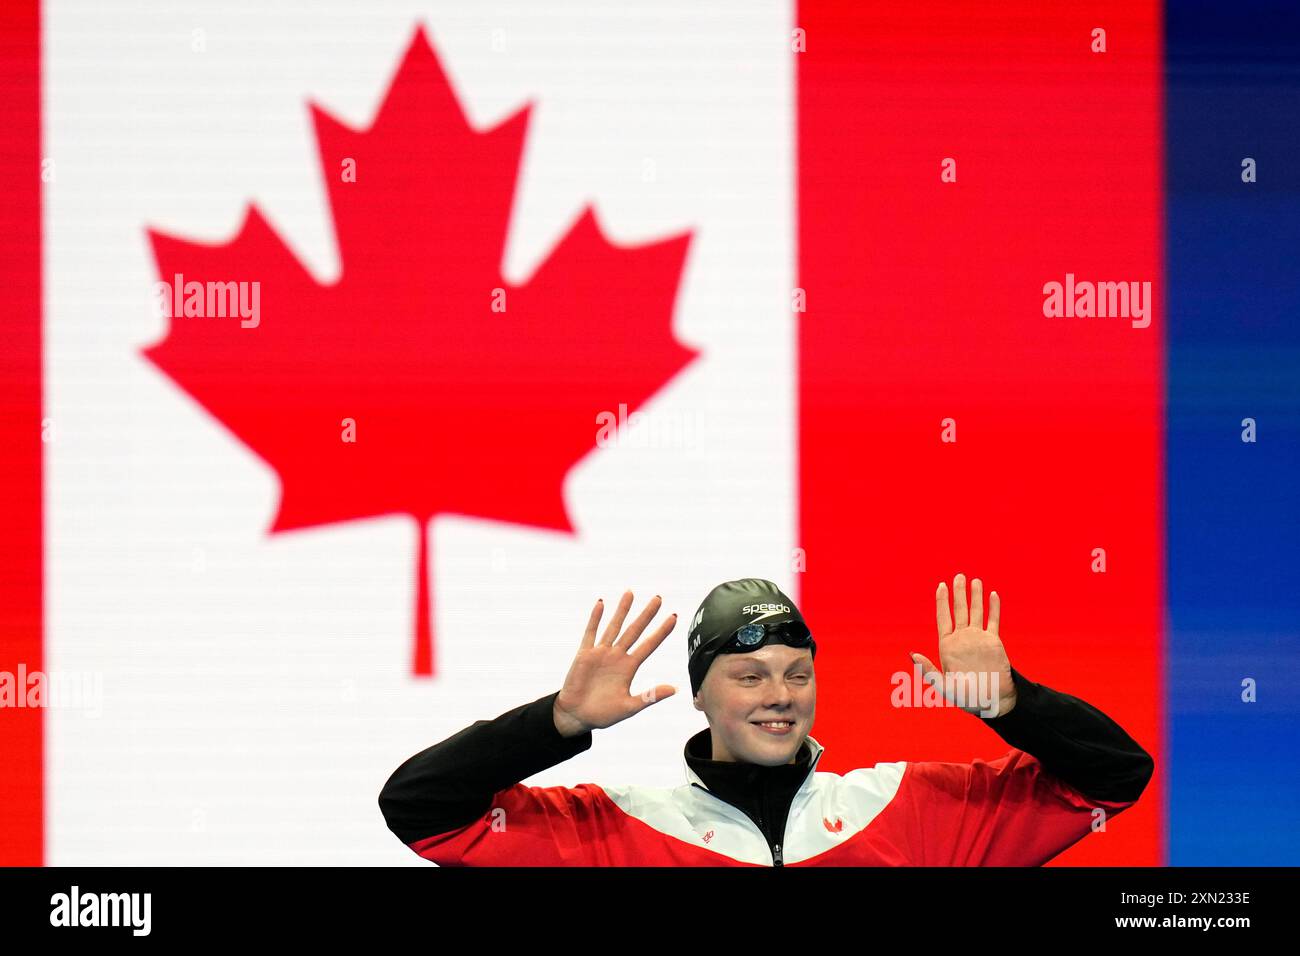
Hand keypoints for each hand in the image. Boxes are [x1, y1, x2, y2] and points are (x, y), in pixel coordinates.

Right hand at [552, 590, 677, 736]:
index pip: (649, 645)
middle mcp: (617, 656)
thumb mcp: (629, 707)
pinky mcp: (584, 654)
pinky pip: (591, 633)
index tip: (673, 617)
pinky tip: (601, 603)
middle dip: (646, 615)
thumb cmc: (603, 714)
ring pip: (614, 627)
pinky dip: (595, 618)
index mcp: (629, 667)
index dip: (661, 632)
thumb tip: (674, 689)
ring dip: (622, 610)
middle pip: (635, 630)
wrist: (577, 716)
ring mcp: (601, 653)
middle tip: (658, 598)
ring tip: (630, 592)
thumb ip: (650, 696)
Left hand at [910, 574, 1016, 717]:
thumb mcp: (943, 685)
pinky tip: (992, 595)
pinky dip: (993, 608)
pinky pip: (993, 621)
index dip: (942, 602)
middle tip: (958, 575)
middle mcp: (962, 639)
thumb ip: (928, 670)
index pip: (943, 618)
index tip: (941, 586)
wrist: (991, 701)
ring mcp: (978, 639)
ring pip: (976, 612)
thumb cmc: (965, 697)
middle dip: (958, 593)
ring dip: (975, 596)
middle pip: (959, 610)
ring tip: (975, 580)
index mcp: (947, 646)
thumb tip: (912, 655)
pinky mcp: (993, 642)